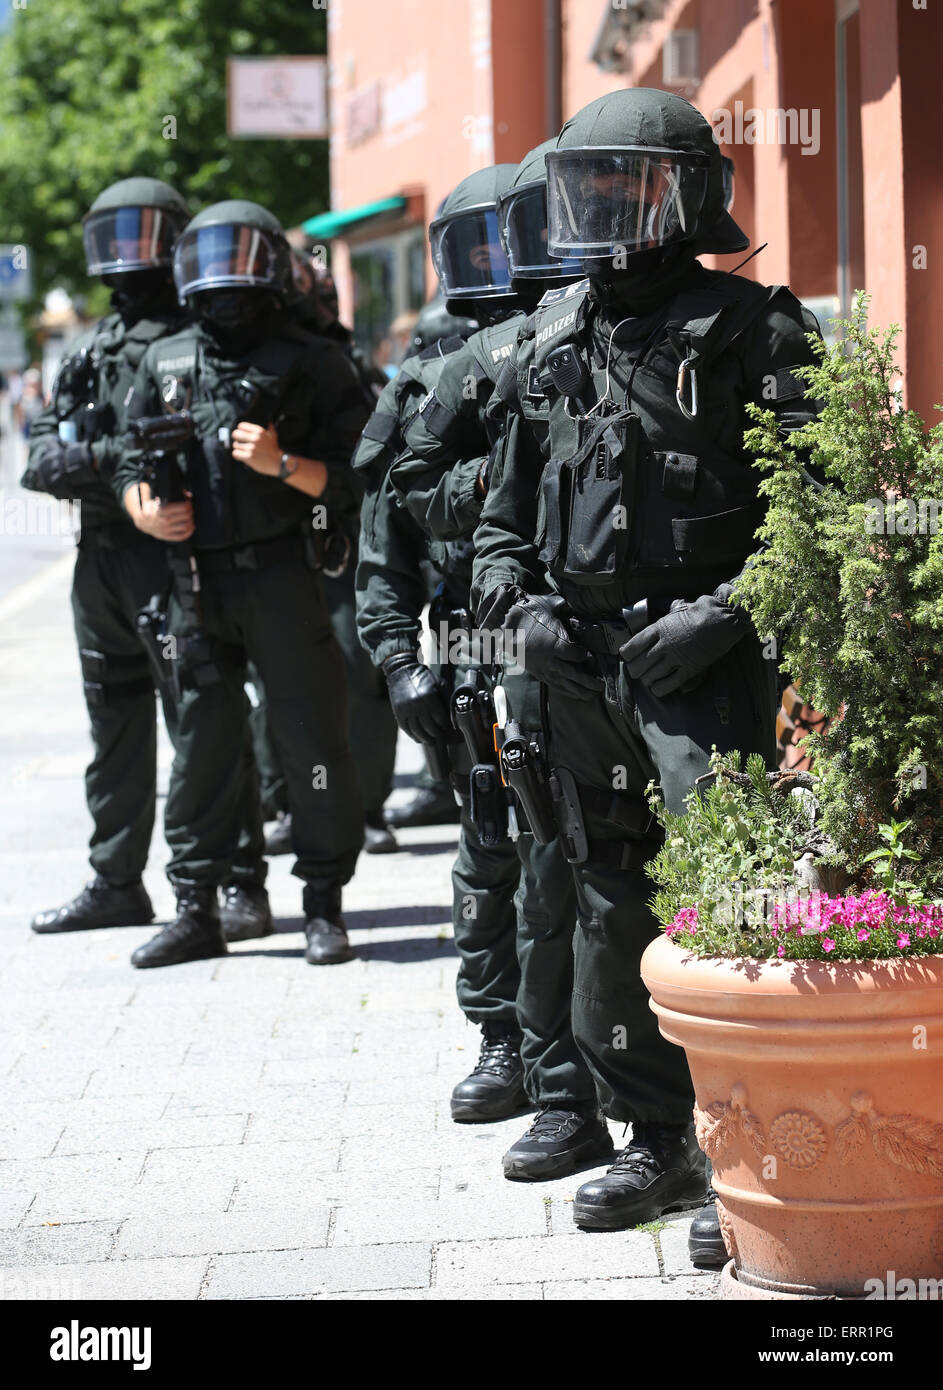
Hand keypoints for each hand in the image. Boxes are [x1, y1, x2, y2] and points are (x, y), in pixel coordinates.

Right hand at [134, 493, 194, 542]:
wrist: (142, 522)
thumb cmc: (150, 508)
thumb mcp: (156, 497)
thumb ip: (169, 493)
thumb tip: (187, 494)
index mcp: (161, 510)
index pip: (182, 507)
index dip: (188, 504)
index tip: (188, 501)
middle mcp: (163, 521)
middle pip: (186, 516)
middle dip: (190, 511)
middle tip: (190, 508)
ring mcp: (165, 530)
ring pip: (186, 526)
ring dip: (190, 520)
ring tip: (190, 516)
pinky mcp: (166, 537)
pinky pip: (182, 536)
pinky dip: (189, 531)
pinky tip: (191, 526)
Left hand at [231, 421, 280, 475]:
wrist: (278, 464)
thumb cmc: (275, 450)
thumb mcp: (273, 437)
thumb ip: (270, 429)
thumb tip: (269, 423)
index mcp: (260, 431)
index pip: (241, 426)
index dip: (240, 430)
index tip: (241, 435)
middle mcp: (255, 438)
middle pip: (235, 434)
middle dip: (236, 439)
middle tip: (239, 443)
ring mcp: (252, 447)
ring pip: (235, 445)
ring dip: (238, 449)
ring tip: (244, 451)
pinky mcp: (249, 456)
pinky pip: (235, 453)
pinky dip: (237, 455)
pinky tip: (242, 456)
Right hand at [382, 654, 450, 742]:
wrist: (403, 671)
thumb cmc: (424, 677)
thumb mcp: (439, 684)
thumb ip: (445, 700)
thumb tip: (450, 717)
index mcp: (429, 696)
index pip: (440, 719)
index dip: (444, 725)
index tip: (446, 727)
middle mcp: (417, 704)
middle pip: (429, 727)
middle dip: (437, 735)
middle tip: (441, 738)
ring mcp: (406, 709)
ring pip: (418, 731)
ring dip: (426, 739)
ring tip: (432, 741)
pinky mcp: (398, 712)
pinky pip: (407, 729)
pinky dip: (414, 736)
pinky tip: (420, 739)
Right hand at [502, 592, 602, 699]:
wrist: (506, 625)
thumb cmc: (530, 613)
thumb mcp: (551, 606)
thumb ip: (567, 608)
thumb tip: (579, 606)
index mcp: (554, 644)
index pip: (577, 655)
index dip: (586, 656)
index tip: (592, 655)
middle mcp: (550, 660)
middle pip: (574, 675)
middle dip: (589, 682)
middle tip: (601, 686)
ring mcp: (544, 669)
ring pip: (565, 684)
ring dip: (580, 691)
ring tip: (593, 695)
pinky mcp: (539, 673)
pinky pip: (555, 685)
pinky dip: (567, 691)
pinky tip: (576, 695)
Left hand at [620, 592, 749, 696]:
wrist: (722, 620)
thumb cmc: (700, 612)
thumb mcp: (674, 611)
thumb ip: (662, 622)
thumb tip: (651, 626)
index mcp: (659, 628)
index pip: (633, 645)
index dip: (626, 653)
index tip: (626, 655)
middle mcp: (665, 644)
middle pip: (639, 663)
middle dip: (634, 669)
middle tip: (635, 671)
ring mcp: (676, 658)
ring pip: (651, 675)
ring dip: (646, 680)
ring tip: (646, 680)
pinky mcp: (689, 669)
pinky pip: (669, 684)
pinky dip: (659, 689)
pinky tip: (656, 689)